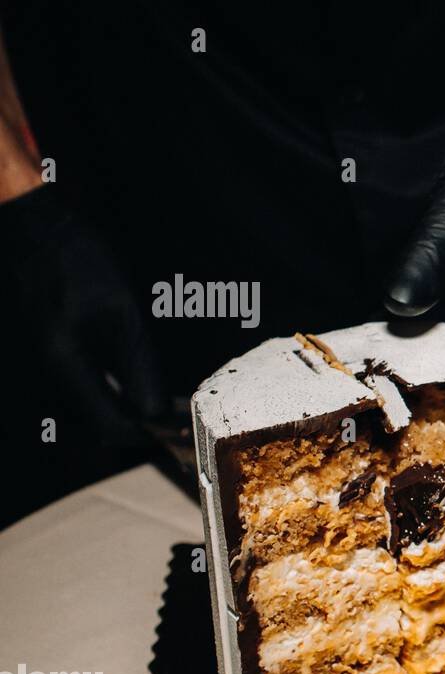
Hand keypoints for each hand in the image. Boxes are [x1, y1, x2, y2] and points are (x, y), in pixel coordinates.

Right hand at [0, 184, 163, 446]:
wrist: (35, 231)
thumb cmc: (75, 261)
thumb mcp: (121, 312)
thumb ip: (139, 364)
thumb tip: (156, 410)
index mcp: (65, 362)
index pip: (108, 424)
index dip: (144, 435)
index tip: (172, 432)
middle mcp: (50, 370)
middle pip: (98, 421)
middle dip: (137, 425)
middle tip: (171, 418)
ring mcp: (48, 365)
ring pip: (91, 407)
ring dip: (126, 409)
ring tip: (160, 401)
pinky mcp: (53, 357)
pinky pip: (85, 388)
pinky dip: (113, 392)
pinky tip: (135, 378)